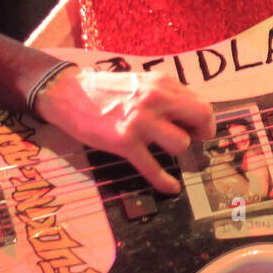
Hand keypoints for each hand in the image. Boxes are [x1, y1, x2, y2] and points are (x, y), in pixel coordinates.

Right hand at [35, 66, 216, 194]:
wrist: (69, 93)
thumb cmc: (108, 91)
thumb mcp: (143, 83)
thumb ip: (167, 96)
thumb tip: (191, 115)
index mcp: (163, 84)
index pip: (201, 104)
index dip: (204, 121)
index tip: (197, 129)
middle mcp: (156, 100)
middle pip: (201, 119)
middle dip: (201, 134)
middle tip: (193, 141)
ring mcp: (140, 122)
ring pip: (180, 144)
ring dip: (177, 152)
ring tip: (166, 151)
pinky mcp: (124, 142)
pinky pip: (152, 166)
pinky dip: (163, 181)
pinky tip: (171, 188)